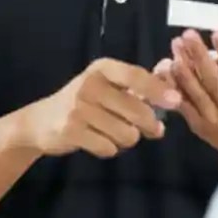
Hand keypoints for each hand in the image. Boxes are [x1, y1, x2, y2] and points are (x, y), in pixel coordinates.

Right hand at [17, 58, 182, 158]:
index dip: (158, 89)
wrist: (41, 121)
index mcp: (102, 69)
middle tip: (154, 129)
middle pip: (137, 111)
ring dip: (128, 139)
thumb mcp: (107, 85)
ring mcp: (79, 108)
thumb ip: (139, 83)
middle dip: (150, 125)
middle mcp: (90, 84)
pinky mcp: (71, 130)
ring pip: (126, 134)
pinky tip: (99, 140)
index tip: (176, 101)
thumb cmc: (85, 101)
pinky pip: (108, 148)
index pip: (136, 76)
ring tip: (117, 133)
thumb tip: (172, 71)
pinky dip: (109, 148)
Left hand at [161, 30, 217, 162]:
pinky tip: (167, 69)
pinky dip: (174, 88)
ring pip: (195, 91)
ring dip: (183, 68)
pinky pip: (183, 105)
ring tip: (175, 48)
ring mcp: (212, 118)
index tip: (217, 34)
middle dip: (199, 56)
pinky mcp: (198, 125)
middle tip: (187, 35)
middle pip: (212, 80)